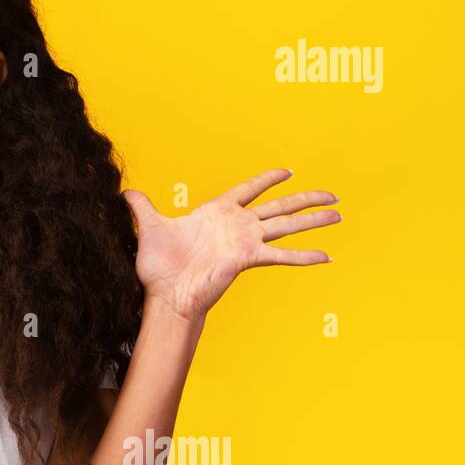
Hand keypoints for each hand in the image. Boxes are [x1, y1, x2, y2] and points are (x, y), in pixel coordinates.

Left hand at [121, 168, 339, 321]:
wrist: (164, 293)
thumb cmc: (158, 267)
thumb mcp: (150, 228)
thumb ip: (142, 208)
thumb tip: (125, 193)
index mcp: (217, 212)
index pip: (248, 189)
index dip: (267, 179)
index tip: (287, 170)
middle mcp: (236, 225)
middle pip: (279, 206)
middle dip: (306, 199)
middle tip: (333, 194)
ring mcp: (245, 241)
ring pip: (286, 225)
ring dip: (314, 220)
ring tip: (339, 214)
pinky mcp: (247, 258)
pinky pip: (281, 254)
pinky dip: (303, 256)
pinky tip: (326, 256)